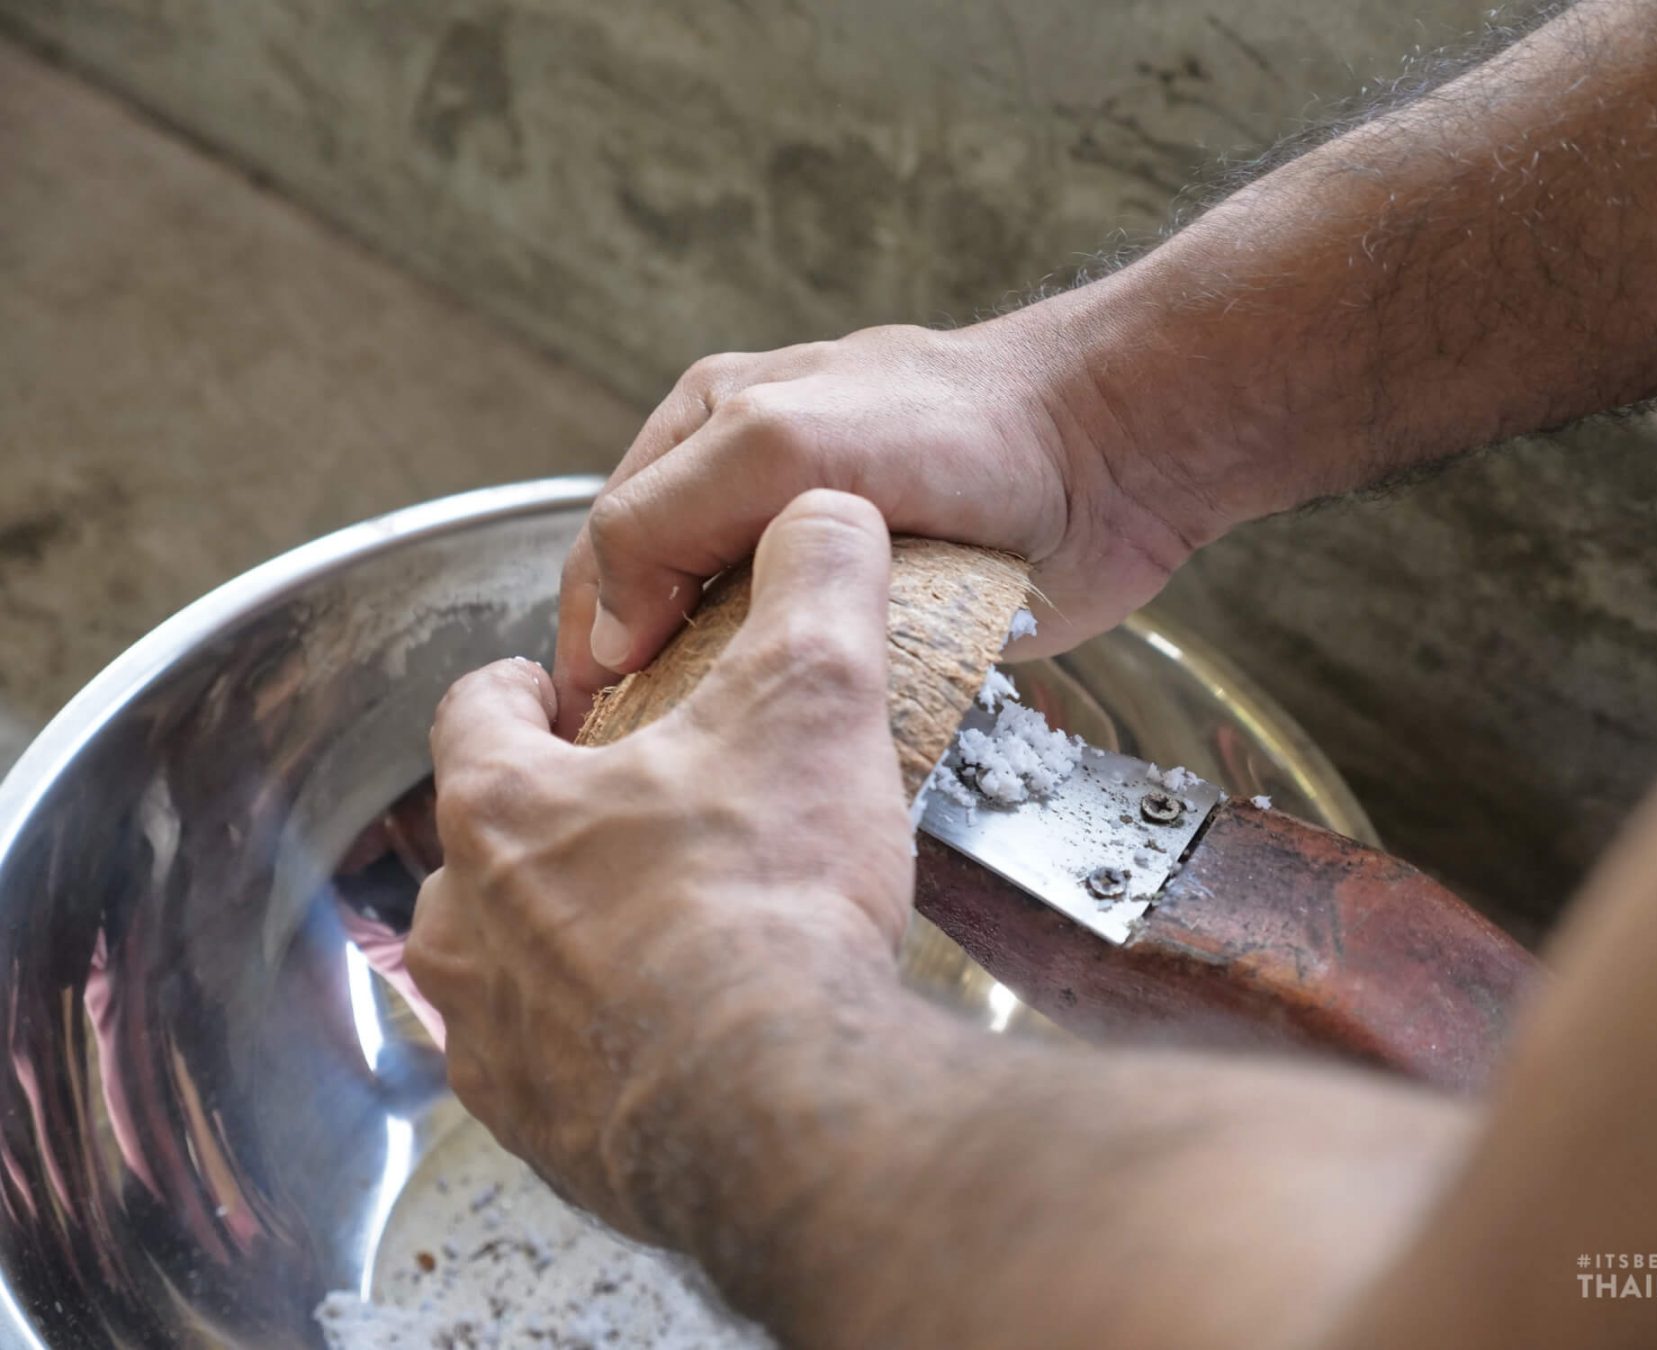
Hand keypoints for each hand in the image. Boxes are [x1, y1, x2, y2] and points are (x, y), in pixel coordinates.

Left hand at [409, 490, 914, 1237]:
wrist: (777, 1105)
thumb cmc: (770, 901)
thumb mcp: (813, 696)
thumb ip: (816, 581)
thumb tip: (829, 510)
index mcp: (505, 806)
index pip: (474, 715)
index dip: (523, 692)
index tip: (562, 694)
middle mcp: (469, 925)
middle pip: (486, 844)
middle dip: (555, 824)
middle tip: (645, 820)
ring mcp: (495, 1038)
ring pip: (507, 963)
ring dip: (568, 940)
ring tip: (669, 935)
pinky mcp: (539, 1132)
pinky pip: (548, 1069)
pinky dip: (599, 1042)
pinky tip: (680, 1038)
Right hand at [552, 314, 1201, 736]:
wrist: (1106, 458)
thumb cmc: (955, 427)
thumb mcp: (777, 443)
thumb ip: (665, 519)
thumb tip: (610, 637)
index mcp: (704, 435)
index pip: (607, 550)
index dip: (593, 637)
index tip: (594, 726)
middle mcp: (747, 498)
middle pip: (659, 611)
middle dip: (645, 682)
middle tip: (643, 768)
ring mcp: (813, 564)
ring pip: (731, 655)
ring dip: (720, 710)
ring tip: (709, 776)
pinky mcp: (874, 622)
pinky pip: (810, 681)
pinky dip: (795, 720)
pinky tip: (785, 761)